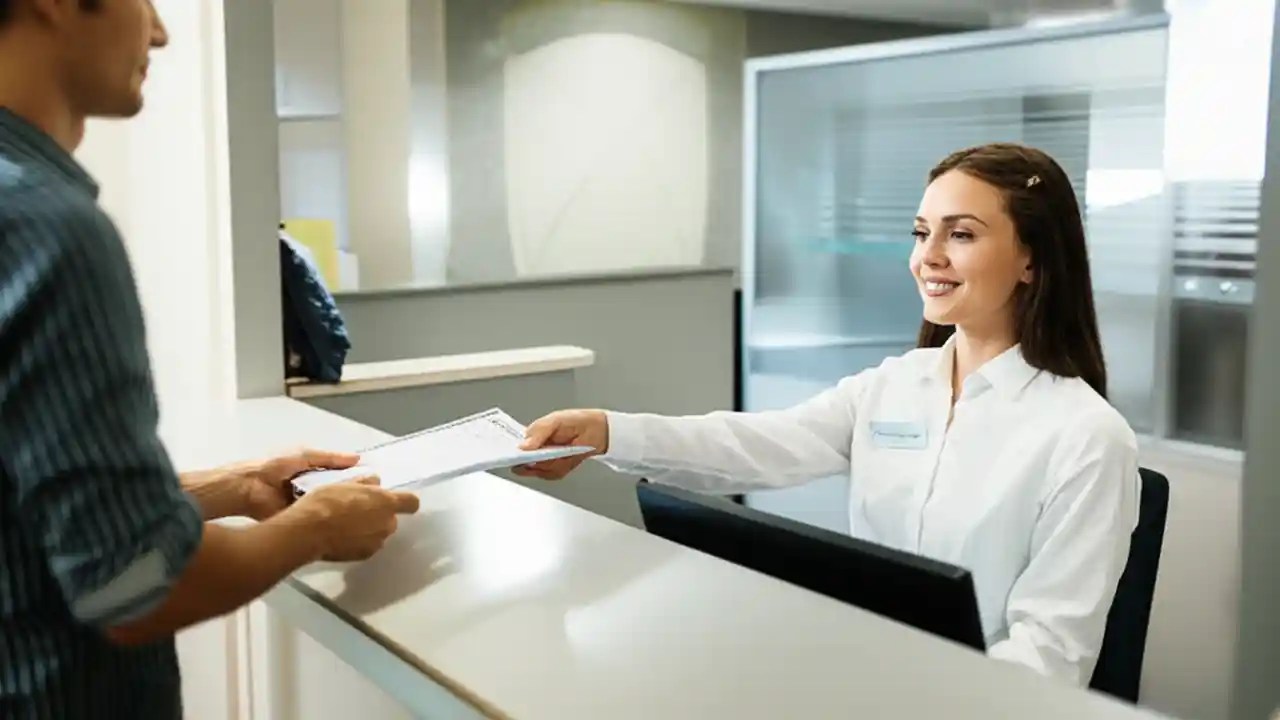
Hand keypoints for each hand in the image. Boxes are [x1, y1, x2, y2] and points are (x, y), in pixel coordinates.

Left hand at [208, 448, 359, 520]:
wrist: (248, 488)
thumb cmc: (274, 468)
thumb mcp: (304, 456)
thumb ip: (329, 458)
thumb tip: (357, 458)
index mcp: (312, 471)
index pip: (339, 475)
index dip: (354, 478)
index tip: (374, 483)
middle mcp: (311, 488)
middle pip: (336, 491)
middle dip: (351, 495)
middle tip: (374, 500)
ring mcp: (306, 504)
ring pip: (329, 505)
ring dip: (341, 507)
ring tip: (365, 511)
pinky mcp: (300, 518)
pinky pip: (317, 518)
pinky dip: (327, 519)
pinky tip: (347, 522)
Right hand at [292, 476, 420, 561]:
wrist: (309, 531)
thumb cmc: (327, 501)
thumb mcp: (344, 484)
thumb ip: (364, 483)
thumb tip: (376, 480)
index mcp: (386, 502)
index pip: (411, 502)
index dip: (405, 501)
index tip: (395, 500)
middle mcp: (387, 524)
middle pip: (392, 519)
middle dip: (380, 516)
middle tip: (359, 511)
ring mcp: (377, 542)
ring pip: (379, 533)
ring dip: (370, 529)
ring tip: (348, 526)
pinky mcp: (365, 555)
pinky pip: (368, 546)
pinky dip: (360, 542)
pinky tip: (343, 538)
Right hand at [514, 409, 607, 479]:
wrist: (598, 430)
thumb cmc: (575, 421)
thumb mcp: (554, 420)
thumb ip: (538, 432)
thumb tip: (523, 446)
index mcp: (533, 436)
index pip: (515, 447)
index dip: (510, 453)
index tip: (511, 456)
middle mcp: (537, 450)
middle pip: (523, 464)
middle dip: (530, 463)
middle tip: (540, 456)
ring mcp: (546, 461)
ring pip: (538, 471)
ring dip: (548, 464)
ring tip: (561, 452)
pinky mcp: (557, 469)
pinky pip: (552, 475)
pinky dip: (558, 468)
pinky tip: (566, 459)